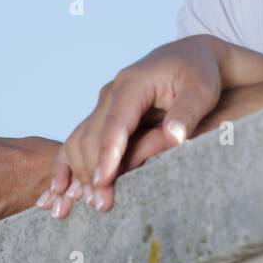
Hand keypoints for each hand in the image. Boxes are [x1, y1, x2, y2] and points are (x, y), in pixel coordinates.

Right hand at [41, 36, 226, 217]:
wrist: (191, 57)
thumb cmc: (199, 73)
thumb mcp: (202, 89)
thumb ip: (188, 111)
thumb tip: (175, 136)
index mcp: (132, 84)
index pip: (116, 122)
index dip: (107, 153)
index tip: (103, 182)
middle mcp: (111, 94)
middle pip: (91, 135)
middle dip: (91, 170)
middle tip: (101, 205)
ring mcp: (105, 106)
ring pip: (79, 141)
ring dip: (76, 172)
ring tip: (77, 205)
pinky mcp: (105, 117)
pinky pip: (79, 141)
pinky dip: (68, 165)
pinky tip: (59, 190)